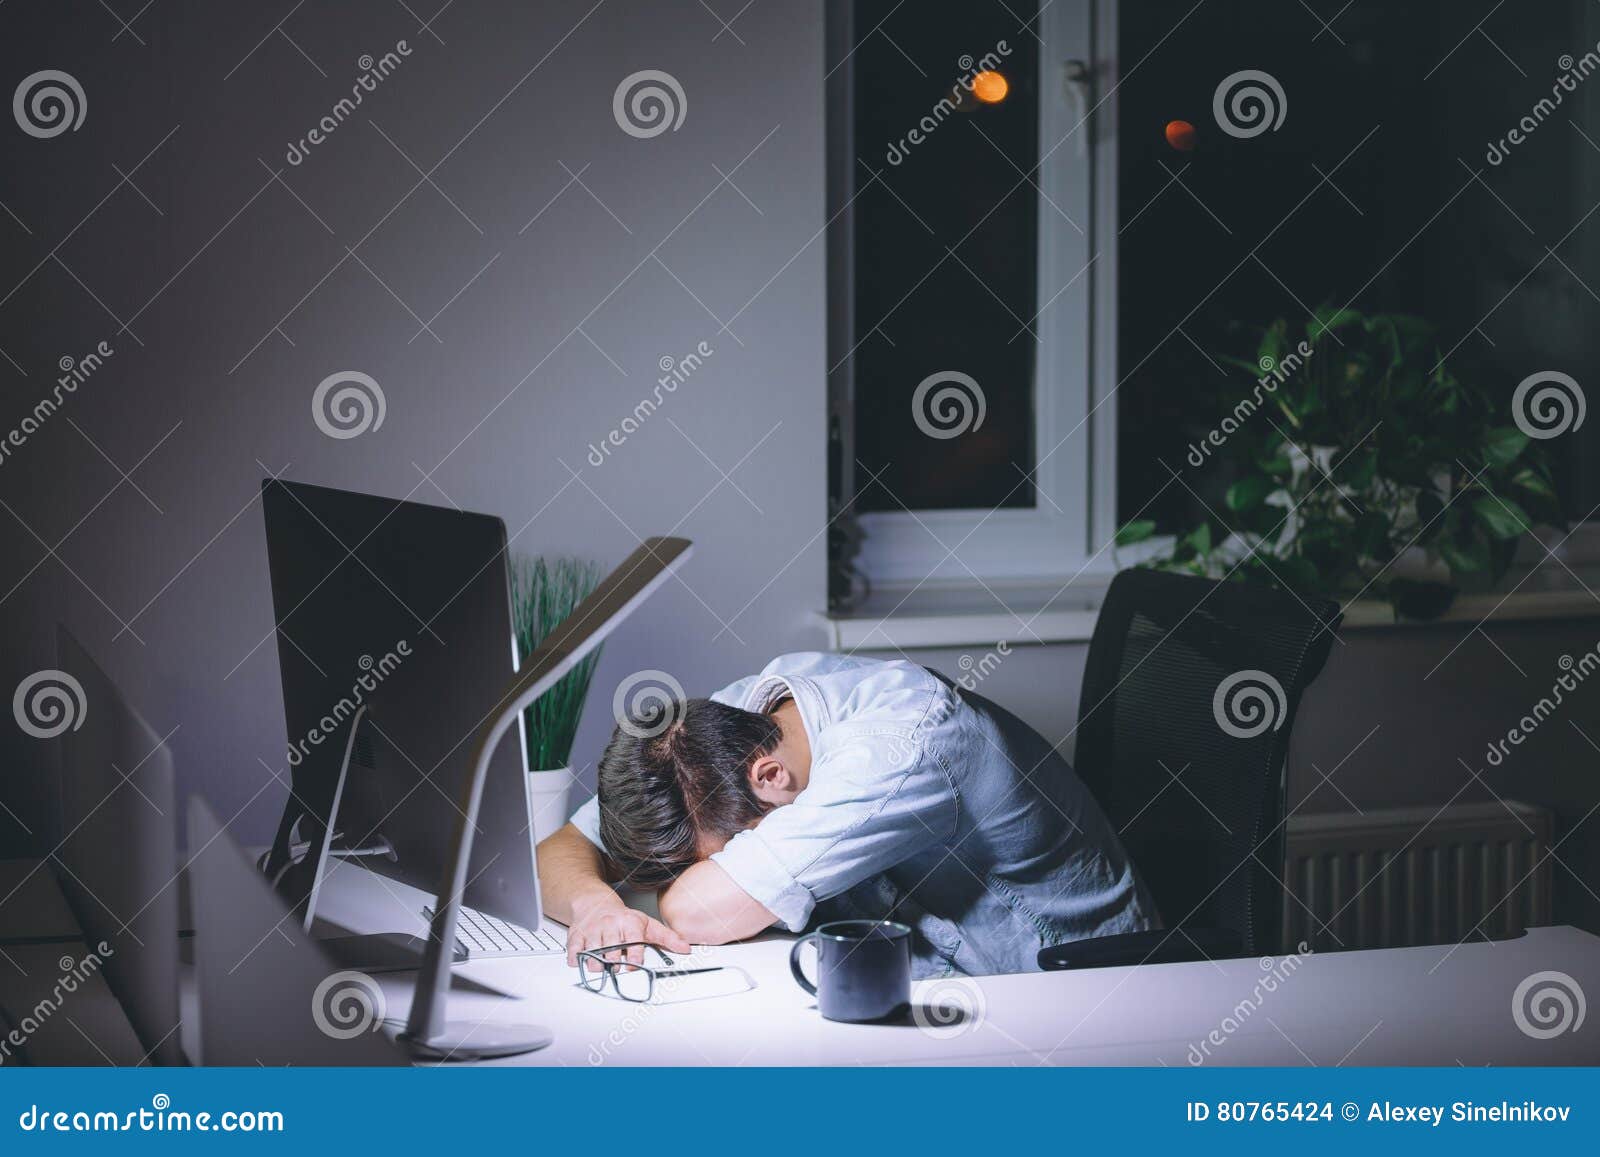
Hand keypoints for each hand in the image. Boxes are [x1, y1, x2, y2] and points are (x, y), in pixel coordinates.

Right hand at [565, 899, 690, 969]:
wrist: (596, 903)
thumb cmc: (623, 918)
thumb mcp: (647, 924)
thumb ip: (667, 938)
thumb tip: (686, 948)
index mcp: (629, 924)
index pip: (633, 942)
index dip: (634, 957)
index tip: (633, 965)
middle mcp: (610, 926)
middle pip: (611, 951)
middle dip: (613, 963)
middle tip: (616, 966)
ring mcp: (592, 931)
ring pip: (591, 954)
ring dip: (596, 965)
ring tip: (601, 965)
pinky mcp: (576, 936)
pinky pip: (574, 952)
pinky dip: (577, 961)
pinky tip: (583, 960)